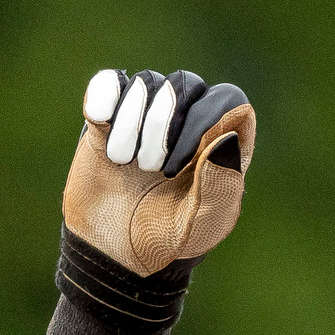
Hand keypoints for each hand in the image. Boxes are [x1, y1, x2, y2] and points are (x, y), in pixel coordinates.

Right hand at [62, 68, 255, 275]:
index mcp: (221, 144)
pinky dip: (104, 97)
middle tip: (153, 169)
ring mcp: (147, 116)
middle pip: (184, 83)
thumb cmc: (169, 239)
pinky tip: (101, 125)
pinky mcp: (109, 117)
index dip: (206, 120)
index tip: (186, 161)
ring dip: (132, 122)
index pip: (228, 99)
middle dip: (165, 124)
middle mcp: (187, 122)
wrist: (115, 253)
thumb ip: (223, 179)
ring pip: (147, 82)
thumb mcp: (204, 222)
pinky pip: (109, 83)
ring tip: (125, 162)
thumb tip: (233, 125)